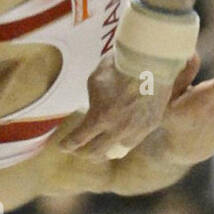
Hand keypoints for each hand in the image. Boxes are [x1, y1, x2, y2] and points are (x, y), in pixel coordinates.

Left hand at [57, 51, 174, 159]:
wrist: (151, 60)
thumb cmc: (119, 65)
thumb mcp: (95, 80)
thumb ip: (93, 99)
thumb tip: (93, 109)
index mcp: (101, 117)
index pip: (79, 139)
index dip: (68, 144)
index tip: (62, 146)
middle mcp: (119, 129)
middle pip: (96, 152)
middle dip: (83, 153)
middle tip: (78, 150)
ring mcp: (137, 130)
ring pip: (117, 151)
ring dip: (105, 151)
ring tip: (99, 149)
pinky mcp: (151, 125)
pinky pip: (134, 140)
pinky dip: (123, 141)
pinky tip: (119, 137)